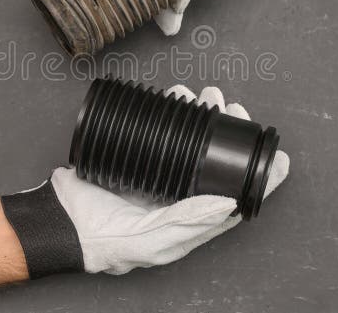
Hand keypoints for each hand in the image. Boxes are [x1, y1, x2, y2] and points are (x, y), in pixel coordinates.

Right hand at [1, 85, 288, 276]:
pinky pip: (163, 131)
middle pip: (216, 160)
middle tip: (230, 105)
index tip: (278, 155)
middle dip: (228, 130)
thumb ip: (188, 222)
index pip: (236, 197)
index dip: (260, 177)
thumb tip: (228, 202)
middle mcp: (180, 197)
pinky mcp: (139, 156)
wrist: (59, 220)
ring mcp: (161, 174)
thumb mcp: (152, 239)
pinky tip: (176, 96)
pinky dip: (173, 112)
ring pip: (192, 140)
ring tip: (203, 94)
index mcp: (191, 221)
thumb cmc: (105, 242)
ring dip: (203, 114)